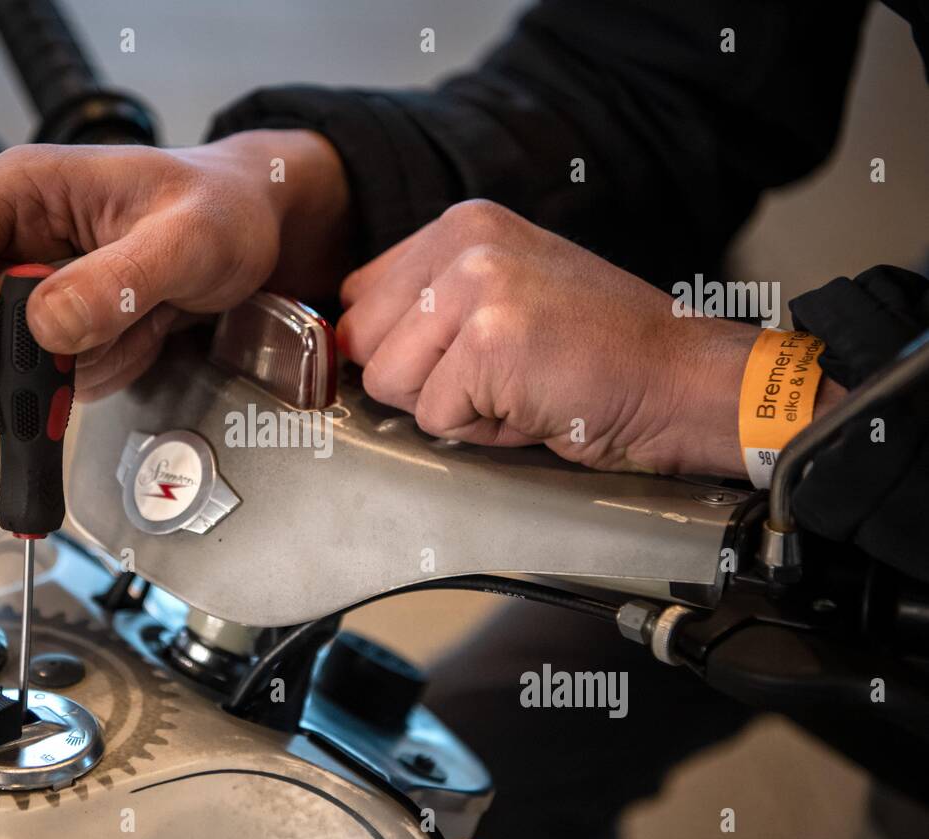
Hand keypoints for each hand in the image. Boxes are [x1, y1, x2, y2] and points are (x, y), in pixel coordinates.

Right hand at [0, 130, 348, 398]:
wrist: (260, 230)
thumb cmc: (225, 208)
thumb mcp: (186, 239)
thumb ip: (118, 280)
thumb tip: (47, 325)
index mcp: (25, 187)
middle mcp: (20, 232)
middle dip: (42, 347)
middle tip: (112, 335)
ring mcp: (40, 281)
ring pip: (24, 356)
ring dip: (92, 357)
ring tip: (149, 317)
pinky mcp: (66, 322)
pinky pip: (62, 373)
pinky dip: (111, 365)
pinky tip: (148, 330)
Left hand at [339, 199, 765, 475]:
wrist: (680, 382)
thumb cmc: (594, 355)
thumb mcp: (501, 298)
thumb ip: (424, 306)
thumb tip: (341, 341)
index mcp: (460, 224)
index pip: (358, 298)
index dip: (401, 349)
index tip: (464, 357)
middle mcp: (463, 240)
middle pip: (363, 343)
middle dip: (420, 381)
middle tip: (497, 375)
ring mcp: (476, 284)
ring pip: (389, 381)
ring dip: (449, 408)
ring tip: (516, 387)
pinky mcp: (489, 340)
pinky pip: (433, 416)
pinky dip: (480, 431)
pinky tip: (532, 404)